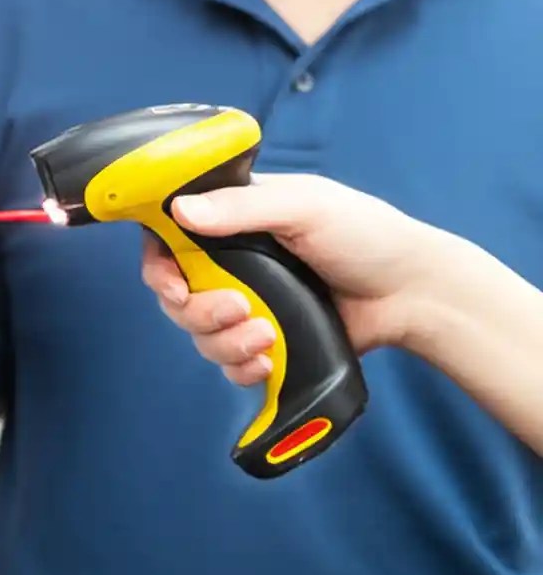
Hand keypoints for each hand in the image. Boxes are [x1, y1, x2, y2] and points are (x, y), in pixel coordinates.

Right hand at [142, 173, 441, 385]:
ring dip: (224, 343)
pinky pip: (228, 364)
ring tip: (267, 339)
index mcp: (232, 220)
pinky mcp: (264, 342)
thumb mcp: (306, 207)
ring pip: (199, 334)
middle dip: (198, 312)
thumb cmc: (366, 235)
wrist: (414, 295)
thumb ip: (242, 208)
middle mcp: (231, 263)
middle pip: (176, 296)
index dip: (159, 266)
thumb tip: (179, 211)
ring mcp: (247, 305)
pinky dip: (241, 367)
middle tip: (237, 309)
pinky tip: (269, 361)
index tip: (175, 287)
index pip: (167, 239)